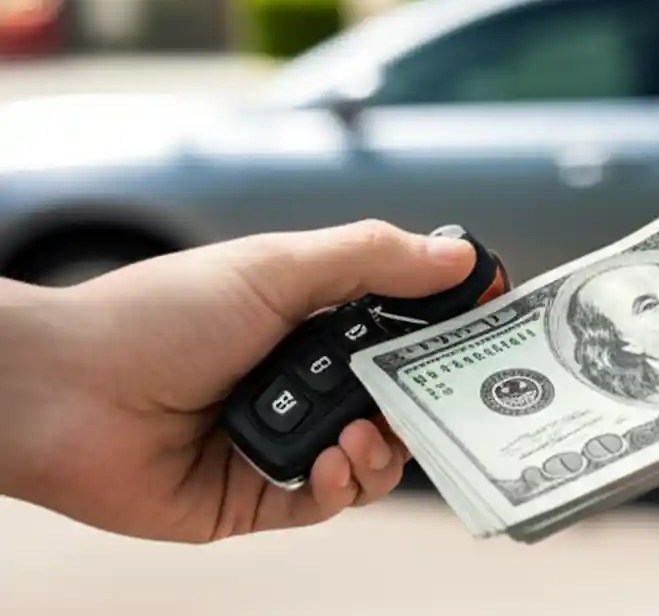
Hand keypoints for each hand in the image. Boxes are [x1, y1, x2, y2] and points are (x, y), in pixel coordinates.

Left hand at [0, 220, 474, 542]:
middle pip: (400, 397)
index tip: (494, 320)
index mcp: (310, 319)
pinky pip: (332, 501)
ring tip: (368, 430)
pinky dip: (347, 484)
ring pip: (377, 456)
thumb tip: (458, 257)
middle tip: (452, 393)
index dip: (448, 327)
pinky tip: (336, 460)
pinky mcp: (262, 498)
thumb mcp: (277, 267)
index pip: (403, 325)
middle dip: (430, 396)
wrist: (65, 392)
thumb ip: (372, 259)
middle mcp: (305, 381)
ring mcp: (287, 441)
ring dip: (388, 444)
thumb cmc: (160, 314)